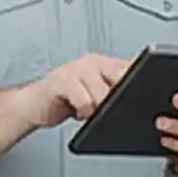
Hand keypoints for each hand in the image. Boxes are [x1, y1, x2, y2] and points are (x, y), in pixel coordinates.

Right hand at [8, 53, 130, 128]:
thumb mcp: (95, 96)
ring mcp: (76, 69)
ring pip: (104, 92)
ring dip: (102, 109)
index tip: (145, 96)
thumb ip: (114, 93)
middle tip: (119, 110)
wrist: (32, 105)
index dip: (142, 81)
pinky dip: (86, 112)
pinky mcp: (62, 81)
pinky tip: (79, 114)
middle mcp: (91, 62)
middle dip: (123, 97)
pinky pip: (84, 100)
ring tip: (92, 114)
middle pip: (121, 76)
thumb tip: (142, 102)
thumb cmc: (65, 101)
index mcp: (103, 64)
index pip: (132, 66)